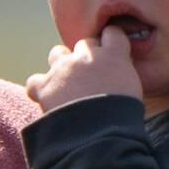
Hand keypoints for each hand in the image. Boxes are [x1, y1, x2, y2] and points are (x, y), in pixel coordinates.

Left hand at [25, 25, 142, 111]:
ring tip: (67, 85)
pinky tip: (46, 99)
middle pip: (84, 44)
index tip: (109, 52)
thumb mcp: (133, 92)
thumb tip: (112, 76)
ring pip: (58, 54)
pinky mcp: (44, 85)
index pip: (112, 33)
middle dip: (86, 57)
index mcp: (113, 55)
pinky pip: (35, 81)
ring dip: (61, 66)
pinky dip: (39, 88)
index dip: (109, 42)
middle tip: (90, 77)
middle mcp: (86, 56)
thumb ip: (121, 75)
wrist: (100, 135)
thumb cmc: (122, 117)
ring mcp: (63, 68)